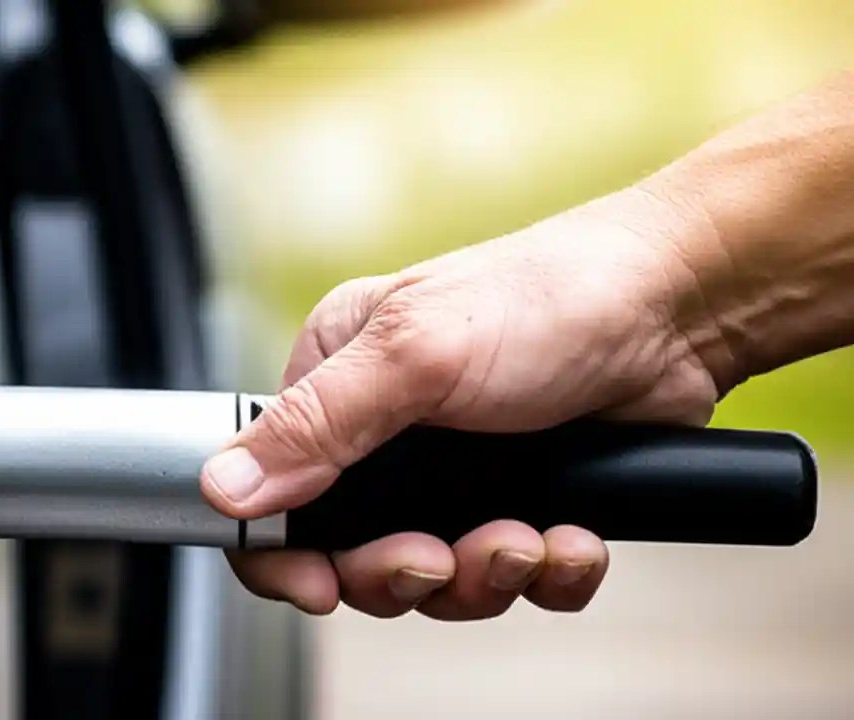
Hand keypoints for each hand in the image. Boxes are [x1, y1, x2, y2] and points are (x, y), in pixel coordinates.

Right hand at [200, 184, 726, 618]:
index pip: (268, 488)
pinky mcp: (518, 497)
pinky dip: (544, 572)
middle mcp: (387, 431)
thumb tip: (225, 486)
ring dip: (482, 574)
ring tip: (525, 535)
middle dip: (402, 571)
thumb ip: (318, 426)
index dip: (285, 554)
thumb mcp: (416, 354)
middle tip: (439, 556)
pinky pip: (511, 576)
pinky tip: (570, 537)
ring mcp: (455, 471)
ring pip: (434, 575)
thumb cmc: (550, 295)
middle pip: (350, 551)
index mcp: (338, 379)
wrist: (679, 308)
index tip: (320, 587)